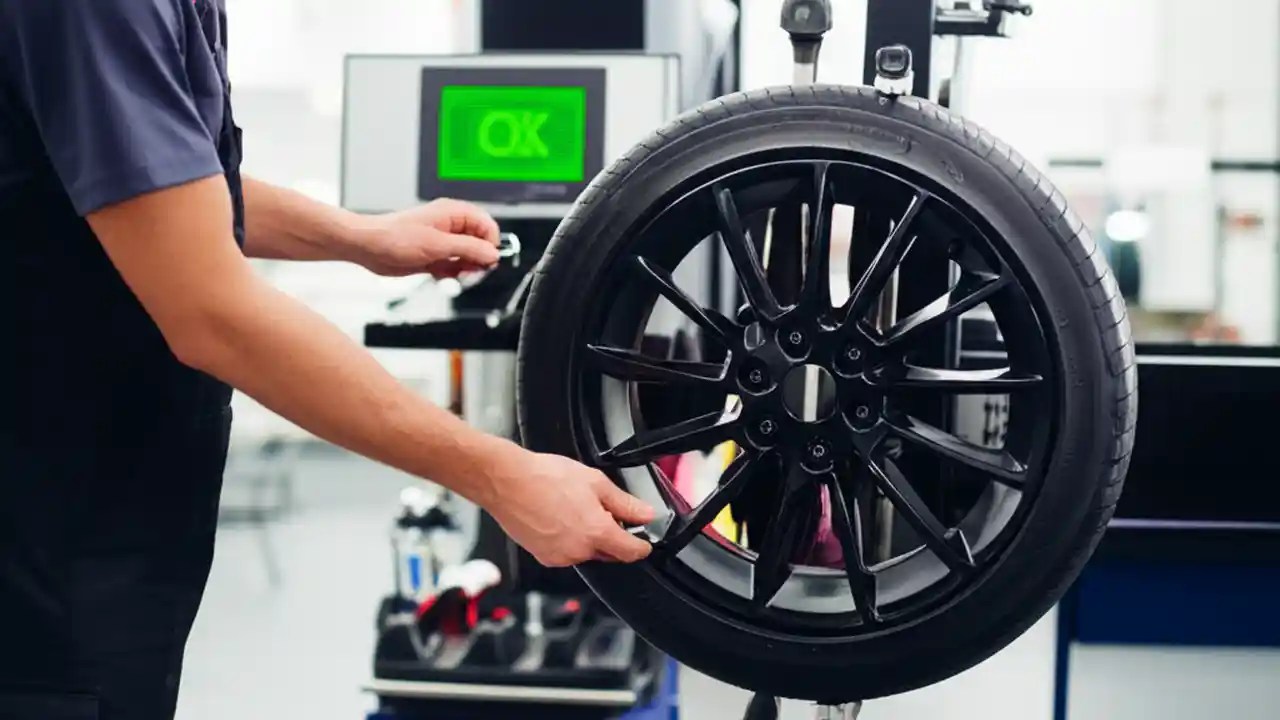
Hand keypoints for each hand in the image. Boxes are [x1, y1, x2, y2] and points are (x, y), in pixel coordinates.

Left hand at [353, 198, 501, 277]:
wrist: (369, 247)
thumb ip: (468, 249)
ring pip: (468, 257)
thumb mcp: (438, 245)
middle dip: (478, 258)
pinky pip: (454, 267)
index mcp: (453, 213)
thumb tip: (492, 253)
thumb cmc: (394, 237)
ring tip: (454, 273)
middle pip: (480, 242)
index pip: (486, 225)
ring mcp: (443, 242)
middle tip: (470, 270)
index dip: (490, 243)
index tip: (488, 259)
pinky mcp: (435, 256)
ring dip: (465, 268)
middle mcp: (450, 226)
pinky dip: (452, 274)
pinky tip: (442, 275)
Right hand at [485, 451, 657, 566]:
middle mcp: (578, 552)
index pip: (631, 552)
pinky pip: (566, 553)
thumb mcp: (595, 482)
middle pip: (609, 553)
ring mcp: (559, 557)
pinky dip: (569, 541)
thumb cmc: (545, 478)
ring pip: (586, 553)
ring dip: (588, 538)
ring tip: (574, 509)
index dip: (641, 546)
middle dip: (612, 537)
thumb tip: (645, 514)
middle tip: (603, 511)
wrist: (507, 481)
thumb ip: (625, 503)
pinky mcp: (543, 557)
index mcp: (596, 533)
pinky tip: (560, 518)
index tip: (643, 541)